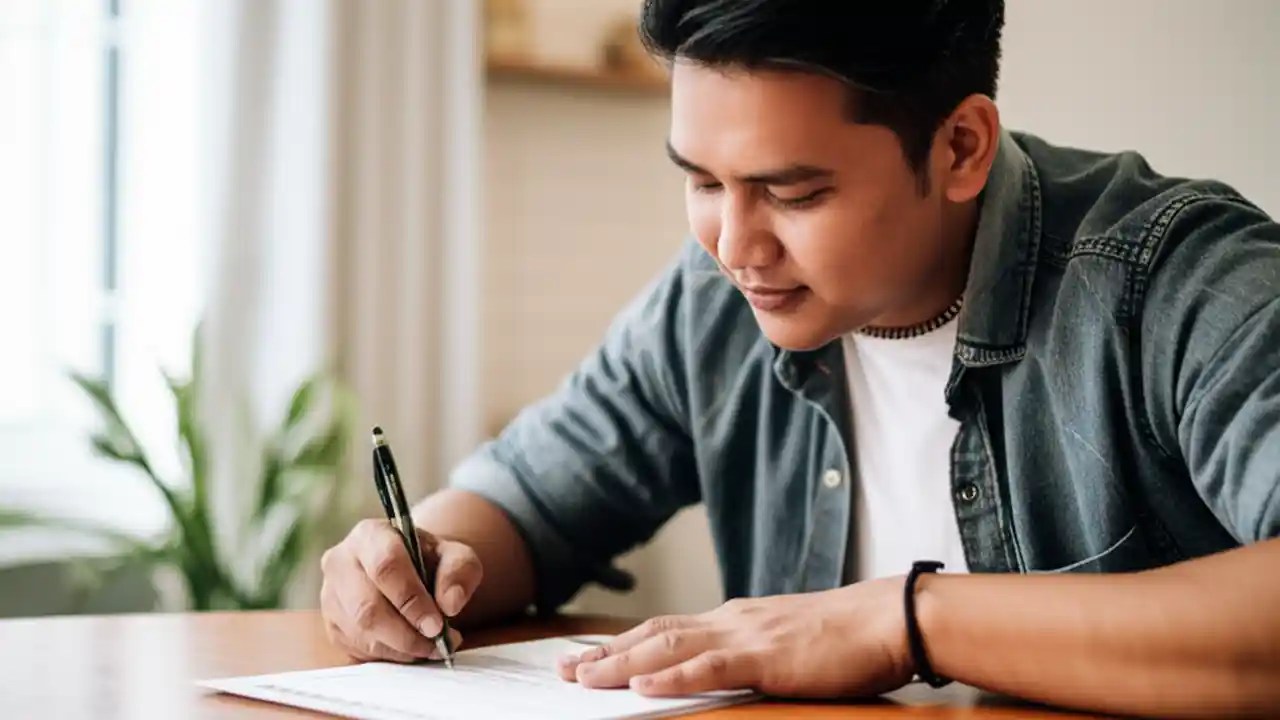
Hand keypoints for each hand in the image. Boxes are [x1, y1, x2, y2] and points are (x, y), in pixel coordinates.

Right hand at [319, 518, 479, 661]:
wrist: (408, 570)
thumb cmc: (429, 560)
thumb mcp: (454, 555)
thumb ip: (459, 571)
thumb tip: (450, 603)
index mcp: (370, 535)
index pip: (386, 567)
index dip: (412, 600)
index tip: (436, 625)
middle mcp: (341, 562)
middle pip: (367, 607)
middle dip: (406, 634)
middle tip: (438, 643)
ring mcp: (330, 595)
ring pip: (361, 633)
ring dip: (401, 648)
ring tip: (431, 646)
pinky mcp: (331, 624)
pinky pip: (357, 649)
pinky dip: (390, 656)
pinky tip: (411, 648)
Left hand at [557, 578, 913, 696]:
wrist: (886, 618)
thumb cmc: (845, 637)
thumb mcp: (783, 640)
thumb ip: (748, 651)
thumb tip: (718, 666)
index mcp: (734, 619)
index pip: (665, 629)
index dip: (622, 645)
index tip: (586, 658)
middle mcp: (730, 620)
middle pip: (653, 635)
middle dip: (606, 654)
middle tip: (563, 671)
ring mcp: (745, 635)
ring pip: (669, 648)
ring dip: (623, 664)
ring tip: (585, 678)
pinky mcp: (766, 656)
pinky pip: (710, 666)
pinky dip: (672, 676)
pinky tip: (644, 686)